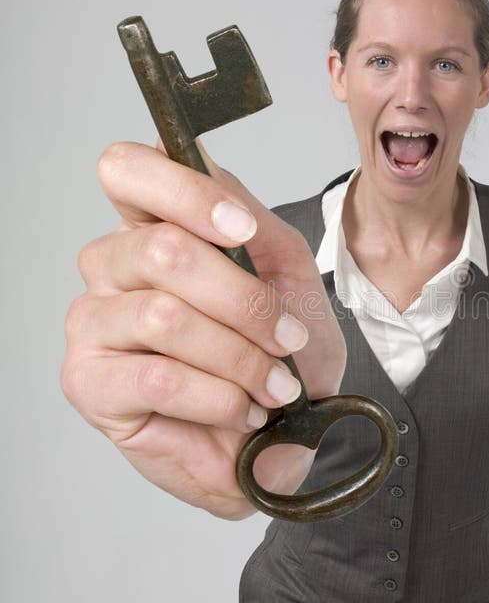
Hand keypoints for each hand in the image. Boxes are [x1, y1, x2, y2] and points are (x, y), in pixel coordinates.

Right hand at [61, 141, 345, 518]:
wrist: (286, 431)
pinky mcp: (88, 384)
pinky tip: (243, 410)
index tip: (242, 229)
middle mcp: (111, 267)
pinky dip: (220, 398)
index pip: (129, 171)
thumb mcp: (287, 271)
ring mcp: (92, 323)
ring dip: (240, 357)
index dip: (186, 193)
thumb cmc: (283, 349)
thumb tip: (207, 171)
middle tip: (287, 338)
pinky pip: (159, 379)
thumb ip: (250, 219)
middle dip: (244, 302)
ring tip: (274, 385)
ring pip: (164, 317)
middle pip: (162, 251)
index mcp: (153, 226)